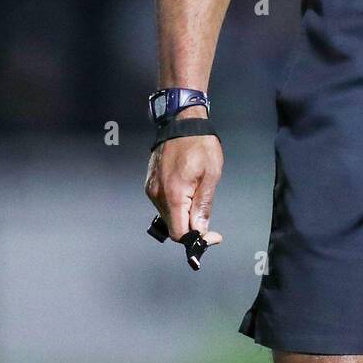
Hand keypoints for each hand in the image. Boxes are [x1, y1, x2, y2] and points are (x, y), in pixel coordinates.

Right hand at [144, 111, 223, 246]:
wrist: (182, 122)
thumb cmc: (199, 144)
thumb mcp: (210, 175)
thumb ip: (203, 205)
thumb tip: (200, 230)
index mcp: (173, 194)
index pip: (179, 233)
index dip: (196, 239)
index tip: (212, 236)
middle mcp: (157, 195)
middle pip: (173, 227)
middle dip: (191, 228)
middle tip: (208, 219)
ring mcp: (151, 189)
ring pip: (168, 216)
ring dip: (184, 216)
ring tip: (198, 198)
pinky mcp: (150, 184)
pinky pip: (163, 204)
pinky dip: (176, 206)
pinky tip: (188, 193)